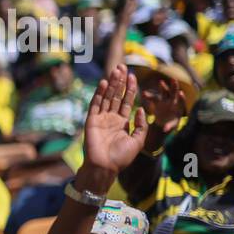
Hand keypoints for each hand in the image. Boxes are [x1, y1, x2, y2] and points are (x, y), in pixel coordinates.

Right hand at [81, 65, 147, 179]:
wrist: (106, 167)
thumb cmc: (122, 157)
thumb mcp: (139, 140)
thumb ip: (141, 124)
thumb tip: (142, 108)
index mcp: (122, 122)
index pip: (126, 101)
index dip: (130, 89)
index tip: (133, 76)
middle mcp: (111, 118)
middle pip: (116, 96)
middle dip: (120, 82)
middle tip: (122, 67)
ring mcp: (101, 118)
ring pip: (107, 97)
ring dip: (111, 84)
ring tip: (115, 70)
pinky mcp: (92, 121)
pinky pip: (95, 104)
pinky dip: (99, 93)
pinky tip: (103, 83)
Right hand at [137, 82, 186, 146]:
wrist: (164, 121)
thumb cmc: (170, 123)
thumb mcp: (171, 125)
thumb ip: (168, 126)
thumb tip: (165, 130)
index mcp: (178, 107)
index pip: (181, 101)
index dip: (181, 98)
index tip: (181, 93)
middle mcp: (173, 101)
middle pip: (174, 93)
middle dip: (174, 86)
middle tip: (173, 79)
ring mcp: (165, 100)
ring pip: (164, 92)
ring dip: (163, 87)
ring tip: (160, 83)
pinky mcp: (157, 101)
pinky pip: (153, 97)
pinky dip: (149, 96)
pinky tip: (144, 94)